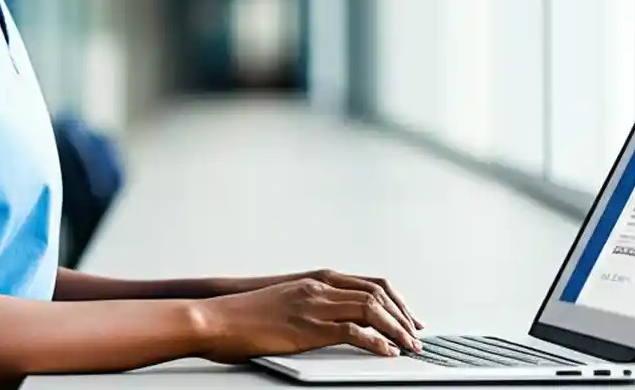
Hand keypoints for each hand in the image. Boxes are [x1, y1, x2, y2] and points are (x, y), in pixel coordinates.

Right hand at [224, 269, 422, 332]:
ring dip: (396, 329)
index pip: (369, 283)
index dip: (395, 300)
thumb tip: (326, 320)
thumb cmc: (244, 315)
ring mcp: (315, 306)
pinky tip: (386, 353)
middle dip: (403, 315)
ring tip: (408, 346)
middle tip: (416, 335)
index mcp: (316, 280)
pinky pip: (353, 332)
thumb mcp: (284, 302)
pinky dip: (376, 342)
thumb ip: (308, 305)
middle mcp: (320, 288)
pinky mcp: (308, 328)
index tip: (408, 317)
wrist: (217, 317)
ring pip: (371, 309)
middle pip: (377, 293)